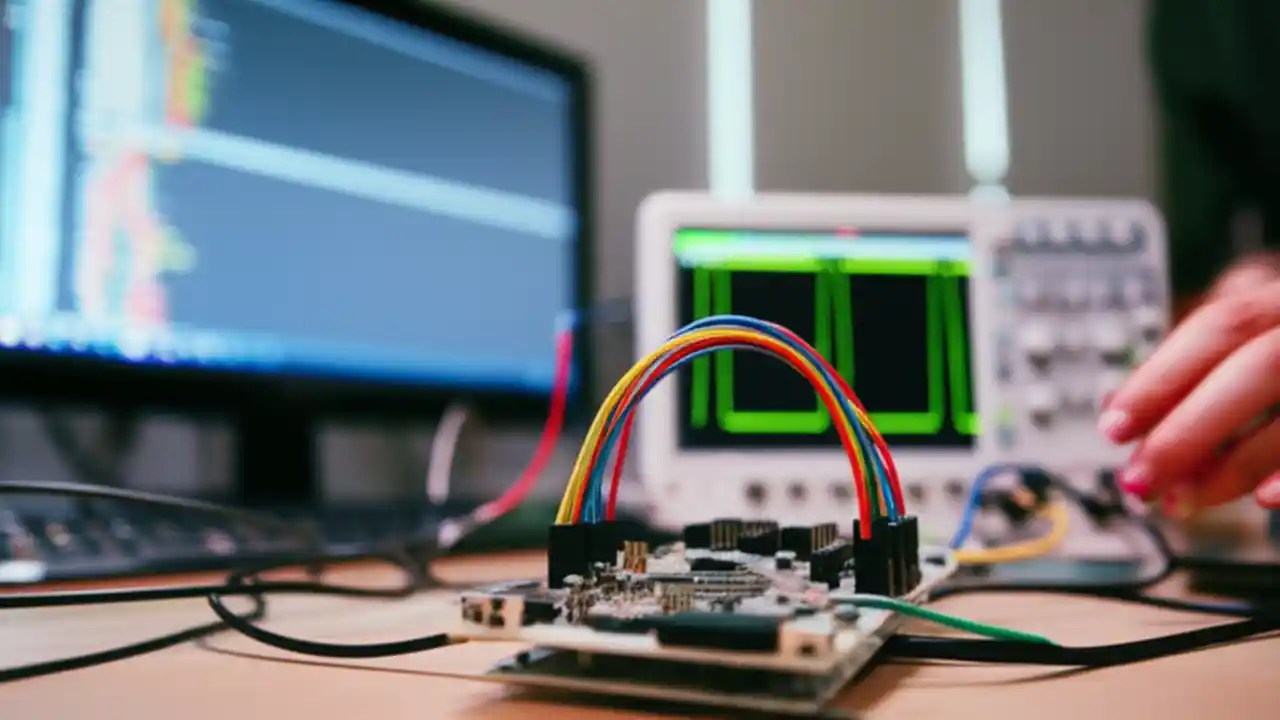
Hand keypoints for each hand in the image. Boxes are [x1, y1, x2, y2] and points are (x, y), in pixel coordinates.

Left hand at [1098, 253, 1279, 513]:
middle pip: (1258, 364)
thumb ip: (1199, 375)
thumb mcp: (1255, 349)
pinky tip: (1265, 501)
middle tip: (1138, 480)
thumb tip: (1118, 408)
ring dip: (1234, 462)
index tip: (1113, 426)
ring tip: (1185, 500)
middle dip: (1188, 427)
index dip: (1161, 375)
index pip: (1220, 324)